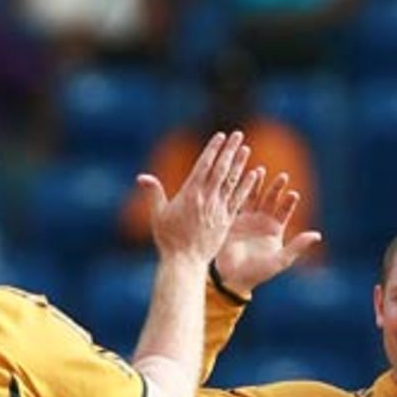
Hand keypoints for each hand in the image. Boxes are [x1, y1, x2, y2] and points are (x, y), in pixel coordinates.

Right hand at [136, 131, 258, 264]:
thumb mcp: (158, 215)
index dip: (213, 149)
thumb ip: (154, 193)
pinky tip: (254, 174)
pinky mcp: (226, 221)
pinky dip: (247, 185)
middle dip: (229, 150)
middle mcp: (207, 198)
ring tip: (246, 148)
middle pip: (221, 169)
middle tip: (237, 135)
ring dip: (240, 163)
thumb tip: (142, 177)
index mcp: (190, 193)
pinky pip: (239, 199)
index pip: (204, 165)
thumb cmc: (169, 240)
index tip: (221, 136)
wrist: (185, 262)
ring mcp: (218, 209)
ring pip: (232, 181)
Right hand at [214, 172, 322, 296]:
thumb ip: (298, 246)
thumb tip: (318, 235)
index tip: (293, 194)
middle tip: (283, 176)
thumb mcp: (281, 260)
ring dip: (258, 184)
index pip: (285, 211)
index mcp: (275, 230)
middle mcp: (262, 222)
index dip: (289, 202)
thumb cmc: (258, 272)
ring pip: (255, 197)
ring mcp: (248, 219)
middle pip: (271, 200)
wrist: (233, 278)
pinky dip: (241, 190)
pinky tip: (243, 179)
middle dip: (277, 188)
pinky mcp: (234, 220)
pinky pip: (239, 202)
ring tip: (261, 171)